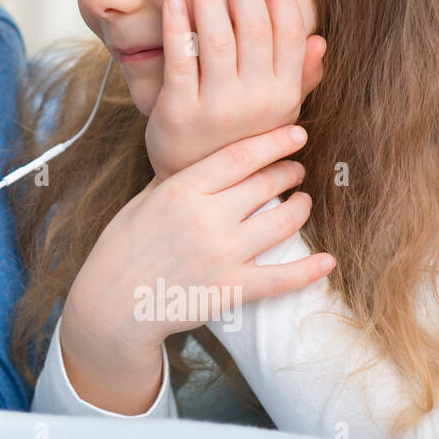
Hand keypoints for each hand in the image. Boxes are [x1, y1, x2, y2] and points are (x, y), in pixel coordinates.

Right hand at [61, 125, 335, 384]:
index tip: (296, 134)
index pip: (241, 155)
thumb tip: (204, 158)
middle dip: (288, 171)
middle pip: (265, 184)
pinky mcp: (231, 289)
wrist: (111, 304)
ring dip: (300, 208)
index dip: (275, 142)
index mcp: (182, 189)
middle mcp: (207, 217)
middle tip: (296, 168)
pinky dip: (309, 270)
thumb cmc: (121, 249)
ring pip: (282, 222)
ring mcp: (222, 254)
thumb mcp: (142, 201)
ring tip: (302, 202)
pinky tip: (327, 261)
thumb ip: (176, 179)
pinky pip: (282, 278)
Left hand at [144, 0, 326, 179]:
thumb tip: (319, 41)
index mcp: (282, 95)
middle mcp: (254, 101)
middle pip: (252, 32)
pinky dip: (177, 28)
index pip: (287, 37)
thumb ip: (296, 76)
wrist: (195, 182)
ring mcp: (216, 107)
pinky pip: (179, 62)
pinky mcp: (179, 112)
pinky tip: (174, 0)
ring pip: (216, 42)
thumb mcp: (276, 112)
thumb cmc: (238, 139)